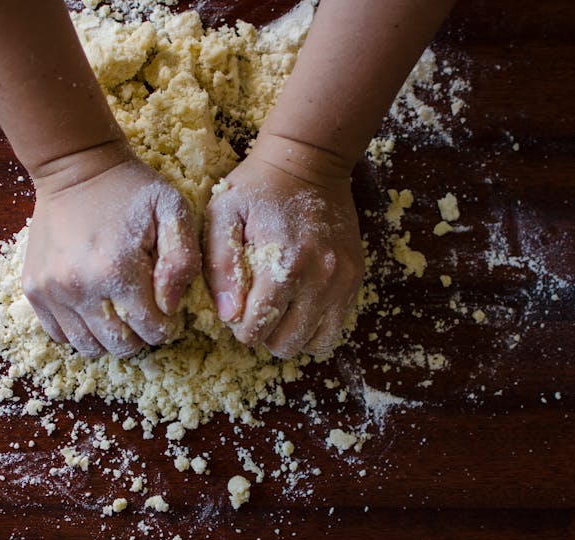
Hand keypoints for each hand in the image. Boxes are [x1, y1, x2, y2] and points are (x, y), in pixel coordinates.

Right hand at [23, 149, 200, 357]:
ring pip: (87, 347)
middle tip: (144, 313)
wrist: (76, 167)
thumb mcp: (173, 211)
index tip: (166, 308)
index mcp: (117, 270)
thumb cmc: (130, 189)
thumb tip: (169, 306)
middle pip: (120, 346)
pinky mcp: (34, 289)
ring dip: (109, 339)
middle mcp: (79, 286)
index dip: (166, 326)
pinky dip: (80, 331)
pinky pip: (59, 334)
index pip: (152, 330)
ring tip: (119, 313)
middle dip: (140, 337)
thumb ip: (182, 260)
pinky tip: (94, 310)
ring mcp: (51, 290)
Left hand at [204, 133, 364, 357]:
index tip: (236, 306)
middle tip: (256, 308)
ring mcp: (342, 282)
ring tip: (279, 310)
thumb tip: (229, 314)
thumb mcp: (223, 214)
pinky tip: (299, 305)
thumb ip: (220, 266)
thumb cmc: (258, 186)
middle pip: (286, 343)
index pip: (256, 330)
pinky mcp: (354, 279)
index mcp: (284, 266)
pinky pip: (336, 327)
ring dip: (292, 335)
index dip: (239, 326)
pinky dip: (315, 327)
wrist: (310, 160)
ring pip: (316, 343)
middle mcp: (319, 280)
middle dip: (264, 334)